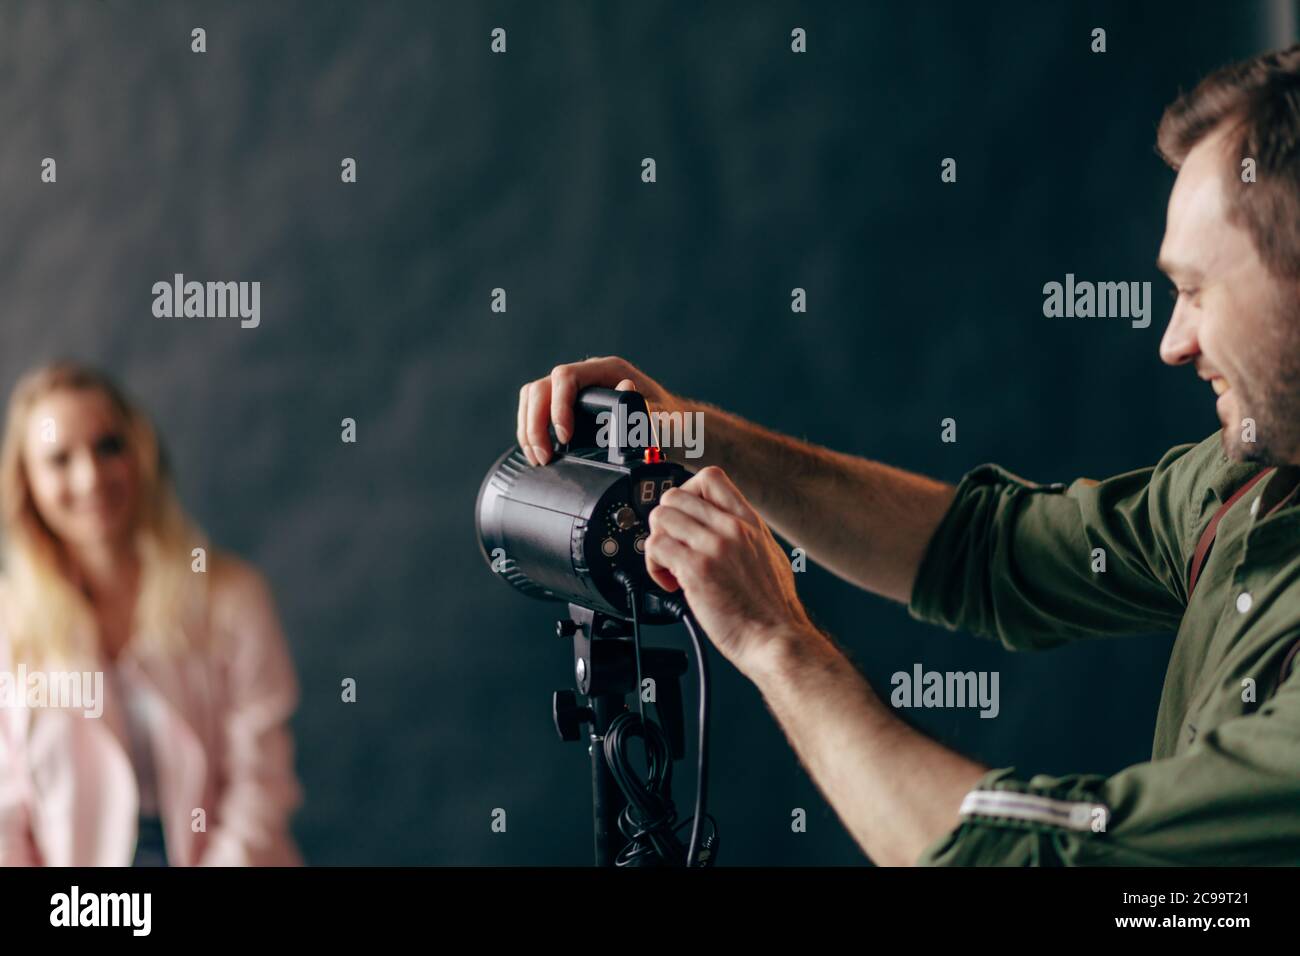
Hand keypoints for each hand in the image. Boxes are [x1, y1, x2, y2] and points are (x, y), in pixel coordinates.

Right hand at [516, 356, 679, 465]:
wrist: (677, 434)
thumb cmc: (674, 424)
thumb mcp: (667, 419)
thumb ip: (649, 407)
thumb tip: (626, 389)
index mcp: (609, 371)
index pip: (566, 376)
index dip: (557, 406)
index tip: (564, 437)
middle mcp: (589, 378)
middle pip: (541, 388)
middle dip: (535, 423)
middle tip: (544, 457)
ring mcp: (577, 393)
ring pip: (534, 399)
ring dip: (529, 429)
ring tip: (539, 459)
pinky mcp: (570, 411)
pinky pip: (538, 414)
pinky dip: (532, 434)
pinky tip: (539, 454)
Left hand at [645, 466, 814, 676]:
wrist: (777, 639)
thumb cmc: (773, 610)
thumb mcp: (769, 556)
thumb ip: (745, 536)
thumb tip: (723, 529)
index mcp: (749, 522)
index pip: (709, 478)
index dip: (687, 493)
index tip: (685, 517)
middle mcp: (731, 528)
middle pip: (675, 496)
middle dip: (666, 522)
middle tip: (673, 547)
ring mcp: (714, 546)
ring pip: (660, 518)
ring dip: (657, 544)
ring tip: (671, 567)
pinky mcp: (696, 569)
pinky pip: (655, 547)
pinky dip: (653, 566)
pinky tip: (670, 582)